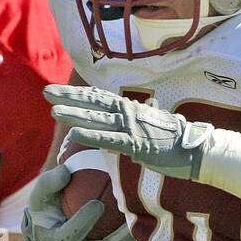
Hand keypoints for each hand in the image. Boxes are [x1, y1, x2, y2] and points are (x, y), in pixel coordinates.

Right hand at [10, 161, 136, 240]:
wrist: (49, 230)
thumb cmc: (44, 208)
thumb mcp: (40, 194)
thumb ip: (49, 182)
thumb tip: (66, 171)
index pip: (68, 236)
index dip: (82, 222)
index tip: (97, 204)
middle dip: (117, 238)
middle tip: (131, 216)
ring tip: (144, 222)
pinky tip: (146, 225)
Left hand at [46, 84, 214, 181]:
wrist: (195, 149)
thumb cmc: (175, 139)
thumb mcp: (154, 124)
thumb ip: (142, 118)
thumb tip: (142, 110)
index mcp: (130, 109)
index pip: (99, 98)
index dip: (77, 94)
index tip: (57, 91)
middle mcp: (128, 113)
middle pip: (93, 103)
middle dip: (69, 97)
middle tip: (46, 92)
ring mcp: (132, 128)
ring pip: (98, 119)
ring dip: (75, 114)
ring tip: (53, 111)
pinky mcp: (136, 144)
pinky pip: (110, 139)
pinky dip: (92, 135)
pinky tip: (75, 133)